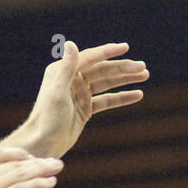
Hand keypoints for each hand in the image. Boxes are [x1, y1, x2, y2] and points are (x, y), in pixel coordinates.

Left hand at [22, 41, 147, 157]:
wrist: (43, 144)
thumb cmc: (47, 119)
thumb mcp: (57, 93)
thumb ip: (66, 68)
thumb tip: (71, 43)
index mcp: (63, 71)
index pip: (90, 58)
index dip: (108, 52)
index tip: (125, 48)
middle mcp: (71, 79)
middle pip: (102, 70)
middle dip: (123, 68)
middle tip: (143, 68)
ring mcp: (80, 94)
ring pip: (107, 83)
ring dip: (126, 79)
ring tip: (144, 76)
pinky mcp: (85, 109)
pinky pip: (107, 100)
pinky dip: (121, 97)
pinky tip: (137, 95)